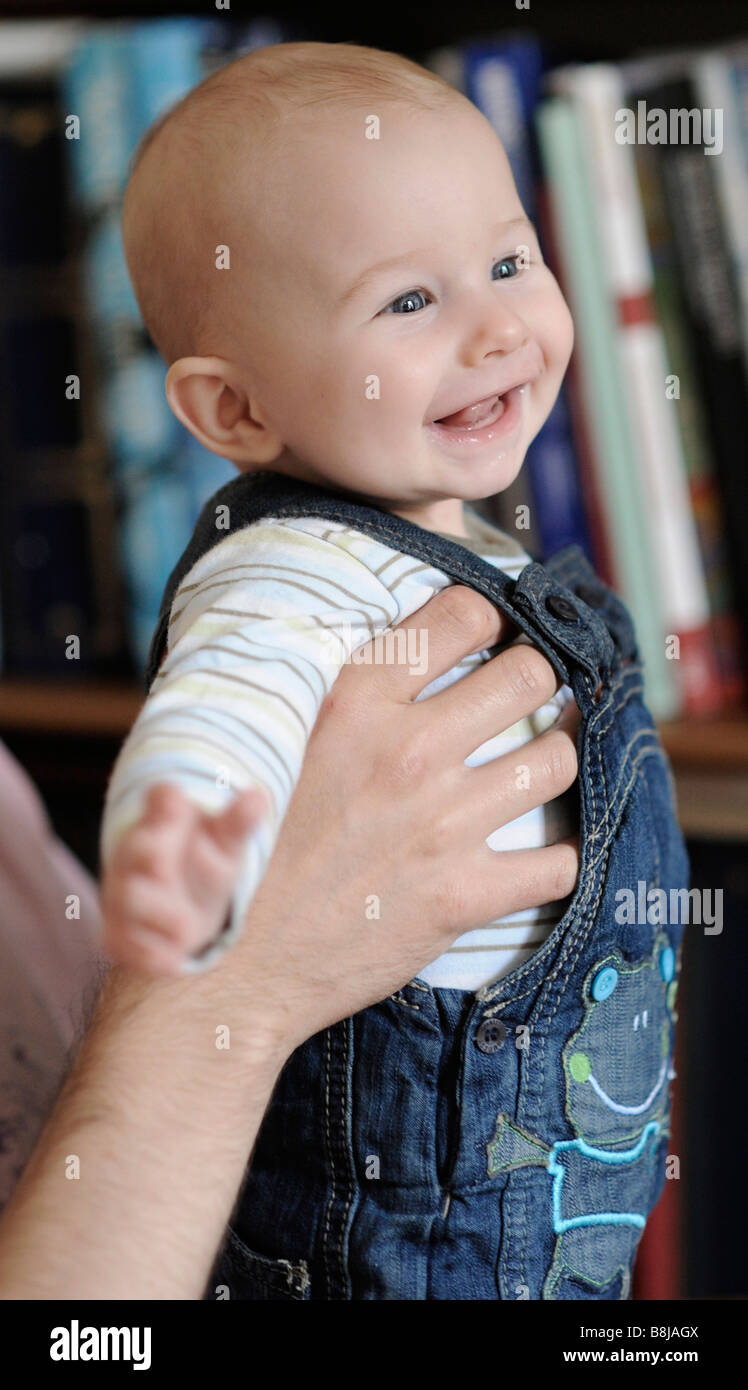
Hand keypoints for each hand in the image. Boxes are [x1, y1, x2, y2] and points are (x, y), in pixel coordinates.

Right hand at [0, 586, 579, 1300]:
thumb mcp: (281, 740)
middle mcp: (410, 753)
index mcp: (357, 702)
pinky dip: (557, 858)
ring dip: (552, 757)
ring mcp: (445, 825)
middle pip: (528, 675)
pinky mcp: (464, 894)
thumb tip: (399, 658)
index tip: (489, 636)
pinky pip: (558, 863)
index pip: (464, 614)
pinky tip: (538, 853)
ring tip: (536, 763)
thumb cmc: (250, 849)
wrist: (233, 961)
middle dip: (535, 679)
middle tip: (524, 696)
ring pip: (556, 759)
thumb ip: (342, 696)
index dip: (488, 618)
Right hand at [99, 783, 267, 975]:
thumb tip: (258, 798)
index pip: (161, 800)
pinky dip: (148, 954)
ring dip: (156, 912)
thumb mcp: (227, 842)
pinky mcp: (119, 931)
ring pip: (127, 898)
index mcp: (164, 822)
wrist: (182, 909)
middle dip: (150, 855)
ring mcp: (124, 893)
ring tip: (187, 928)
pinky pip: (123, 943)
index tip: (176, 802)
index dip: (166, 801)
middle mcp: (136, 855)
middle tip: (163, 865)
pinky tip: (173, 961)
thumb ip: (239, 821)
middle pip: (136, 849)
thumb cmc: (204, 864)